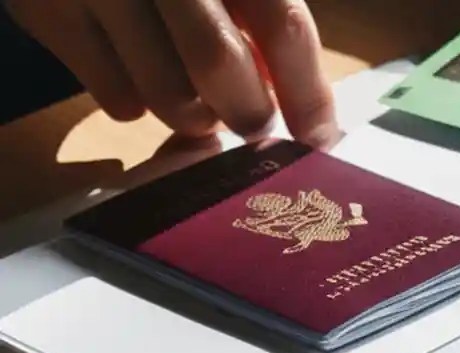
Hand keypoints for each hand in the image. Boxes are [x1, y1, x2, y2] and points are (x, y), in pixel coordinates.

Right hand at [6, 0, 337, 145]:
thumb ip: (262, 24)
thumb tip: (305, 113)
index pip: (282, 22)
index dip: (308, 92)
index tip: (320, 140)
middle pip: (219, 62)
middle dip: (247, 111)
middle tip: (252, 123)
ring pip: (168, 95)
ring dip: (193, 116)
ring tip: (192, 95)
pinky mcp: (48, 12)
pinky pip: (117, 100)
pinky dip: (139, 105)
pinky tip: (136, 71)